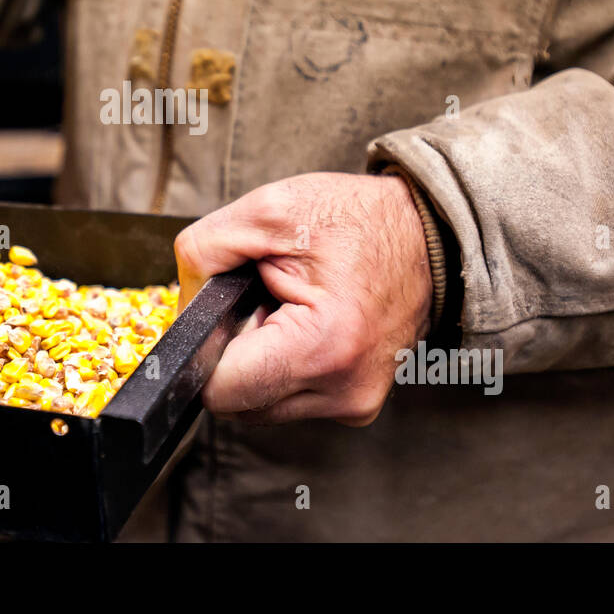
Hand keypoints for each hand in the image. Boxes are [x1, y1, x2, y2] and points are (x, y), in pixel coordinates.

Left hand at [174, 172, 432, 425]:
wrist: (432, 234)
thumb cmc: (358, 219)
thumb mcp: (269, 210)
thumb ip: (205, 251)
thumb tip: (182, 305)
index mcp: (323, 348)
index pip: (220, 389)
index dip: (206, 347)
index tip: (227, 309)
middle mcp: (343, 391)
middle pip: (237, 401)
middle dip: (235, 351)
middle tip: (265, 299)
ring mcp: (355, 403)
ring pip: (261, 403)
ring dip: (259, 359)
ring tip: (290, 307)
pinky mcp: (357, 402)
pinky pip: (290, 396)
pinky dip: (285, 363)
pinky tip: (307, 323)